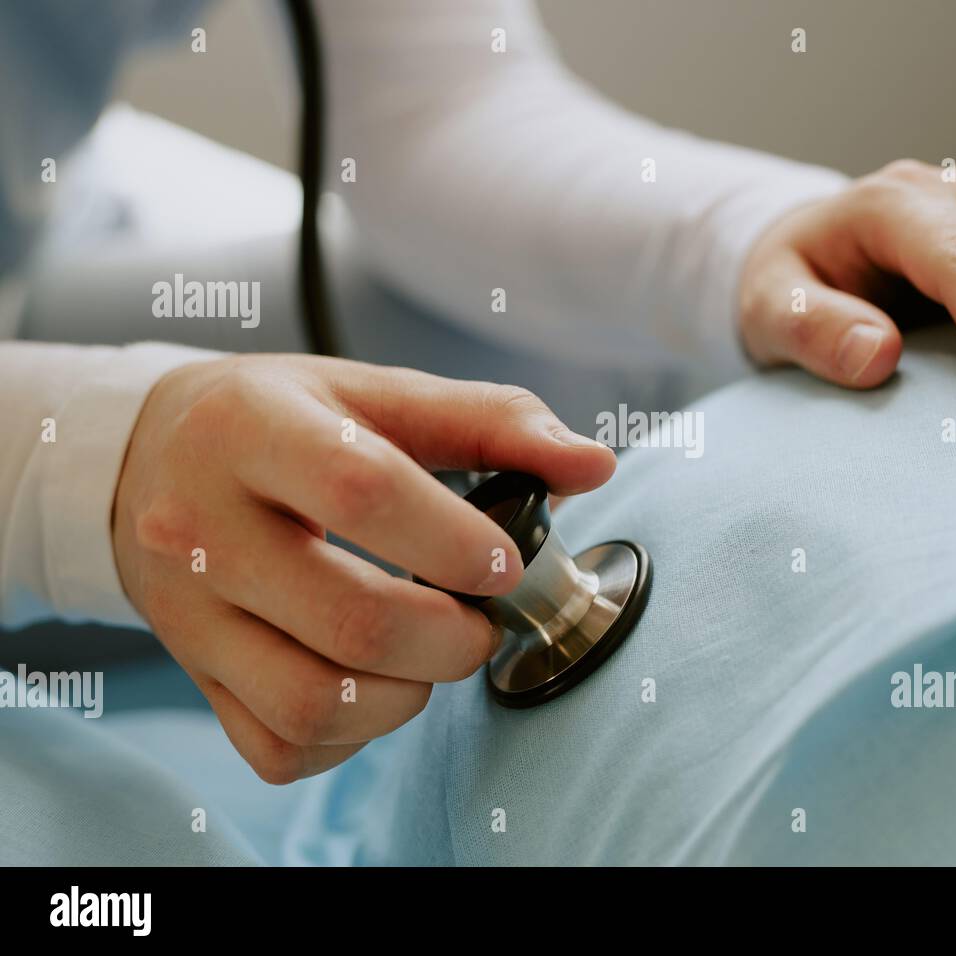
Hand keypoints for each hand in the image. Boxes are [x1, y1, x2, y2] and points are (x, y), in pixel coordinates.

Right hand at [111, 354, 614, 782]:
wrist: (152, 458)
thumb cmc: (288, 421)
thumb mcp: (379, 393)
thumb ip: (494, 420)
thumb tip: (596, 465)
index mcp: (251, 429)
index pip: (361, 490)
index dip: (455, 541)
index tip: (504, 562)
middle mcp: (203, 525)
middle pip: (351, 619)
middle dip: (453, 638)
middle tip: (479, 619)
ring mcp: (189, 612)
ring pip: (314, 702)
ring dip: (409, 695)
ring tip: (431, 652)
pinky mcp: (192, 674)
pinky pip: (282, 745)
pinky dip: (352, 736)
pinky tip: (374, 683)